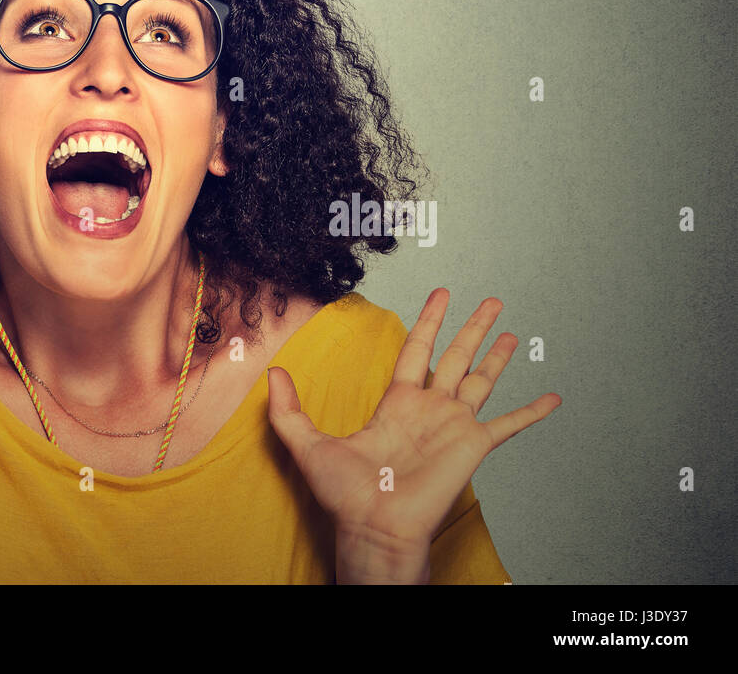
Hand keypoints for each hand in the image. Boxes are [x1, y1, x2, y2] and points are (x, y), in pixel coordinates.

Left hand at [268, 288, 559, 553]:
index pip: (417, 350)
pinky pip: (509, 426)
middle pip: (456, 356)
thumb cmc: (346, 496)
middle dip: (472, 327)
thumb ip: (287, 408)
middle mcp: (429, 409)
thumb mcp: (307, 443)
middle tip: (491, 300)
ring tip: (511, 330)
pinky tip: (551, 398)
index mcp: (397, 403)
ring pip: (482, 379)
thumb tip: (271, 372)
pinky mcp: (473, 447)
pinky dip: (531, 411)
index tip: (442, 295)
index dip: (430, 321)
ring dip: (498, 355)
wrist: (374, 527)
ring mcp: (453, 426)